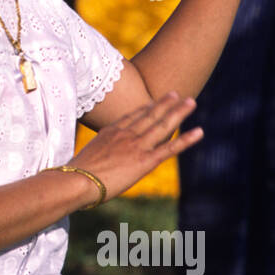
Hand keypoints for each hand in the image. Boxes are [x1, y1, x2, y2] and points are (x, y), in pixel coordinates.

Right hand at [67, 92, 203, 204]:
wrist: (77, 180)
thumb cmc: (75, 174)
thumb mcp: (84, 158)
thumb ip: (94, 156)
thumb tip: (90, 164)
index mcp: (110, 132)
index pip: (132, 116)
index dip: (146, 108)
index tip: (155, 101)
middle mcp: (126, 134)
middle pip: (149, 115)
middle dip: (165, 104)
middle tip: (177, 94)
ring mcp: (136, 145)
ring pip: (163, 125)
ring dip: (179, 112)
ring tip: (191, 102)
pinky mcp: (145, 160)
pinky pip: (170, 148)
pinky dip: (187, 139)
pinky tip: (199, 132)